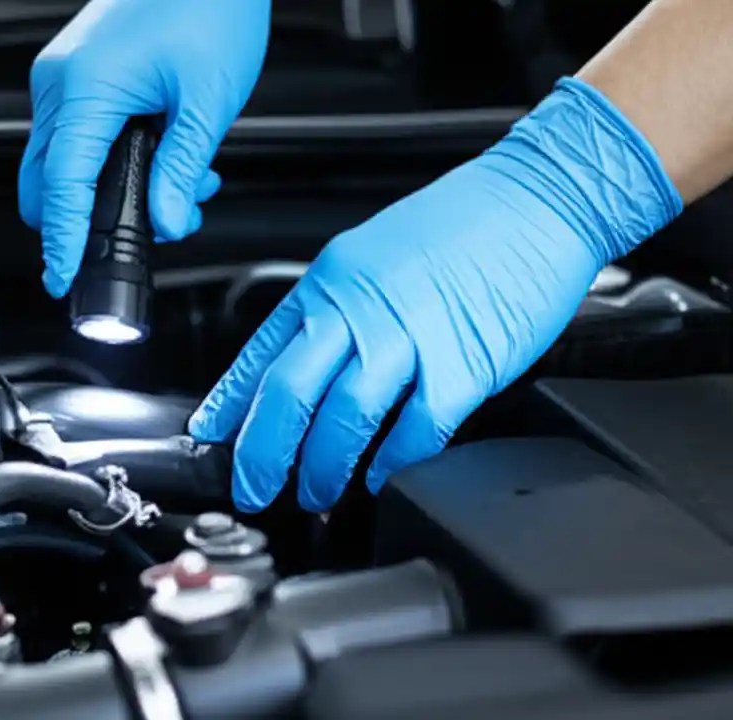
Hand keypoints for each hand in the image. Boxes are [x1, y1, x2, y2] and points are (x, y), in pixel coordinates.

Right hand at [19, 0, 270, 297]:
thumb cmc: (208, 2)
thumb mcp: (208, 99)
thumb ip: (183, 169)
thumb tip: (168, 222)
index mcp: (85, 89)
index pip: (62, 186)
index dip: (64, 240)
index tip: (63, 276)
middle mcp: (60, 83)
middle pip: (46, 182)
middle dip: (88, 221)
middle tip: (141, 240)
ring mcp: (64, 76)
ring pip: (64, 161)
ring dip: (111, 190)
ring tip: (181, 188)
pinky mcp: (77, 72)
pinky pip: (77, 132)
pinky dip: (111, 159)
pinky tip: (165, 157)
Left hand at [188, 78, 682, 512]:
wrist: (541, 193)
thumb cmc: (466, 222)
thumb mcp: (372, 254)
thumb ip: (336, 310)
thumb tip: (302, 362)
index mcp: (330, 282)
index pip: (260, 354)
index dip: (230, 405)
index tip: (211, 437)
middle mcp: (359, 309)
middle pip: (288, 395)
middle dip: (261, 455)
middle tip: (252, 487)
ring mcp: (410, 338)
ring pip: (343, 420)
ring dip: (321, 470)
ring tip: (314, 495)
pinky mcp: (464, 366)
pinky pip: (415, 432)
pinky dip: (393, 464)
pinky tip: (381, 477)